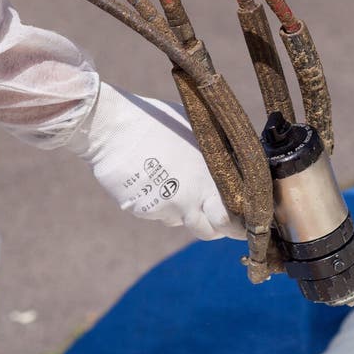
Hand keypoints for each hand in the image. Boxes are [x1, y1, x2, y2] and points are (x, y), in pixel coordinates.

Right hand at [67, 82, 244, 240]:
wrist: (111, 127)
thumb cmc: (158, 121)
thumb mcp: (200, 130)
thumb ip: (220, 154)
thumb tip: (239, 165)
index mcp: (208, 182)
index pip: (232, 220)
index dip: (239, 225)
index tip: (242, 222)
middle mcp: (189, 201)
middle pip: (211, 231)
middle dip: (216, 227)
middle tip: (215, 214)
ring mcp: (165, 209)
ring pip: (184, 222)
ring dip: (186, 212)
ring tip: (179, 184)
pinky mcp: (144, 211)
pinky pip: (160, 212)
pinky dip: (160, 201)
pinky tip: (152, 177)